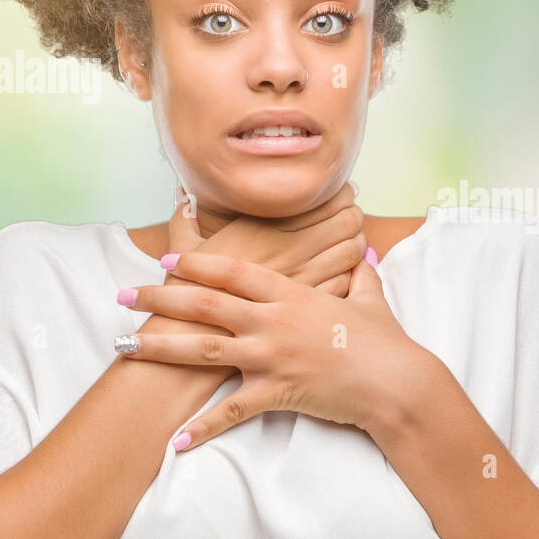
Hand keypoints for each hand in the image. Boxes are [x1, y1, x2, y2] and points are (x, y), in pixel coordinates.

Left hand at [114, 249, 449, 444]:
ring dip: (159, 348)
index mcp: (292, 295)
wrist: (396, 382)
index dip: (197, 264)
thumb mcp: (371, 301)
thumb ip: (361, 278)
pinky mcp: (276, 391)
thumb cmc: (385, 342)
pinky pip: (231, 410)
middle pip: (205, 304)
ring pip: (203, 348)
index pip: (235, 272)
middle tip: (124, 294)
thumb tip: (366, 256)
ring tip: (123, 347)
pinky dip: (202, 427)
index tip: (166, 259)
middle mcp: (274, 320)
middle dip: (160, 298)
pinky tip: (176, 439)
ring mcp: (272, 355)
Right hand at [187, 180, 366, 298]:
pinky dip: (352, 275)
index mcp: (263, 231)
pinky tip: (346, 272)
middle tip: (351, 215)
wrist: (192, 345)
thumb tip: (184, 194)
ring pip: (351, 251)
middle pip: (344, 222)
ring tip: (353, 239)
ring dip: (357, 242)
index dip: (339, 194)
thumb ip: (185, 218)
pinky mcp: (308, 310)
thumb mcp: (182, 250)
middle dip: (353, 215)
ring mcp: (302, 281)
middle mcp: (288, 252)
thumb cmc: (187, 298)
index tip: (341, 193)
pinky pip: (346, 283)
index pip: (320, 201)